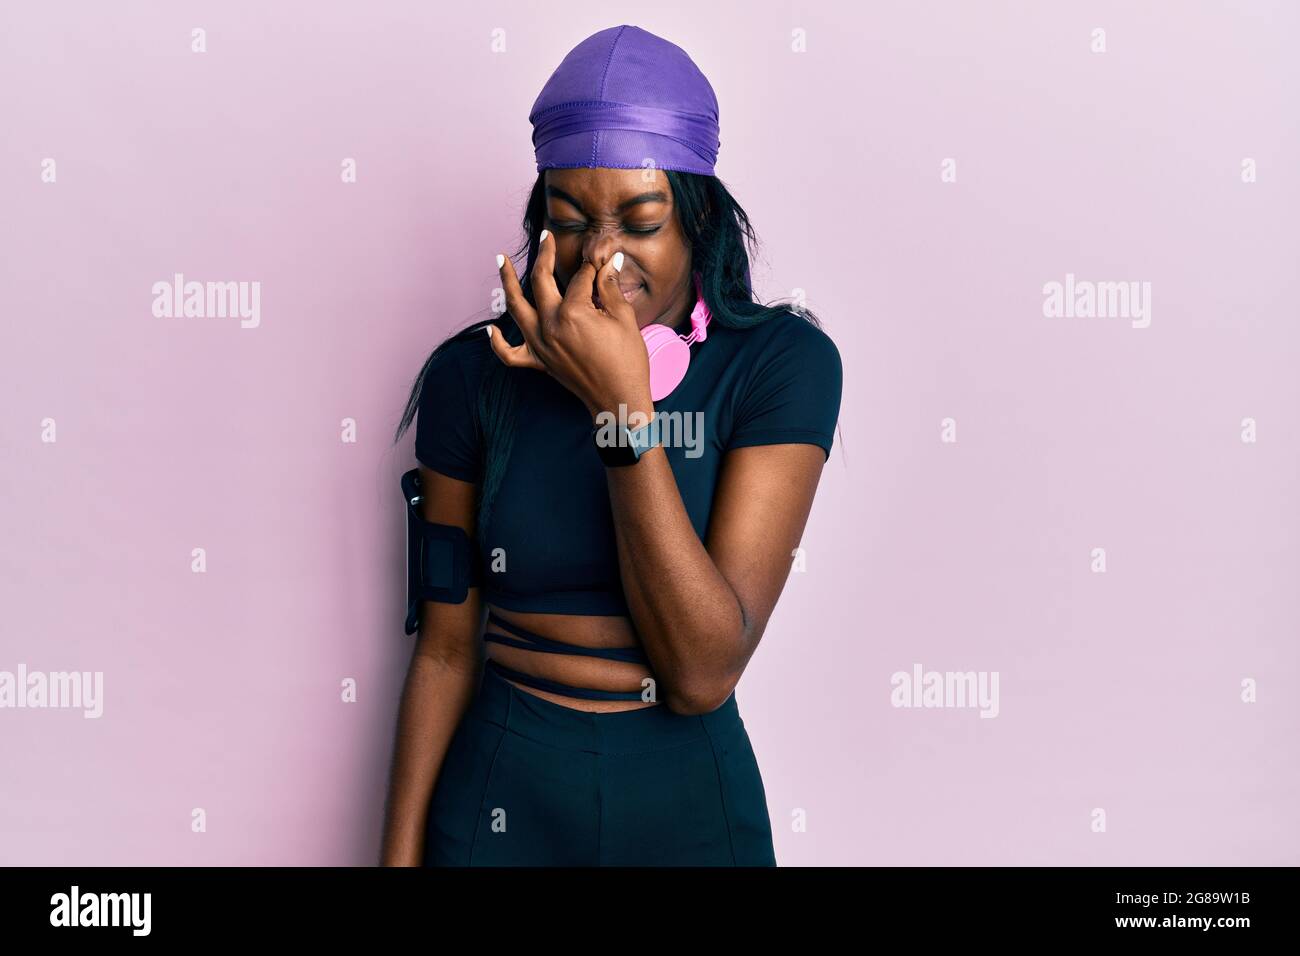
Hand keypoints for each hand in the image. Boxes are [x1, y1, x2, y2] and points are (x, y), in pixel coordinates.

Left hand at [487, 233, 652, 421]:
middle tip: (546, 237)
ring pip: (515, 307)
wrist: (618, 400)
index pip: (580, 278)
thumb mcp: (624, 319)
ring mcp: (541, 344)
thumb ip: (611, 288)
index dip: (593, 266)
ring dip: (507, 282)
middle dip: (545, 255)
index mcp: (574, 312)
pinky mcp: (539, 363)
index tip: (600, 258)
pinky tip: (492, 327)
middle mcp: (550, 325)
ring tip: (501, 261)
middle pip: (541, 281)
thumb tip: (609, 262)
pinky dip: (498, 341)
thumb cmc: (627, 361)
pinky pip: (509, 352)